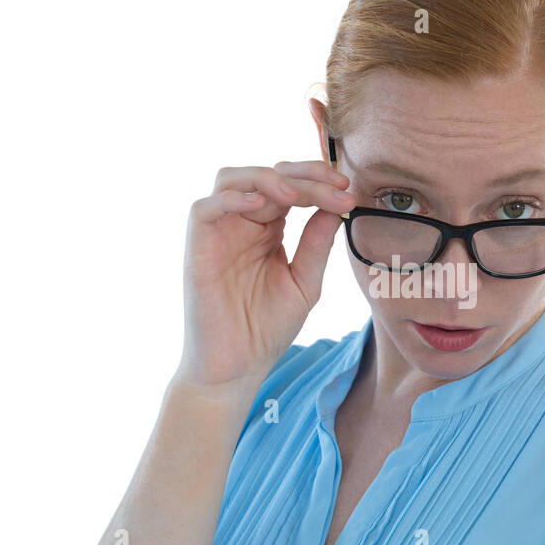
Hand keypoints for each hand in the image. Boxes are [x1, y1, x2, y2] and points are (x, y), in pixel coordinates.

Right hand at [173, 159, 356, 390]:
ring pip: (232, 178)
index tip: (348, 191)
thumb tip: (337, 206)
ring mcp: (218, 233)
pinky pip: (204, 208)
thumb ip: (317, 245)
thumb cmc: (266, 329)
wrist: (235, 368)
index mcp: (267, 228)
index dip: (318, 182)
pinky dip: (230, 199)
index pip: (291, 187)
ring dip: (267, 178)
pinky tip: (261, 207)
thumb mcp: (304, 283)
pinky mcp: (196, 248)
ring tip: (297, 195)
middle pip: (267, 175)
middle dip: (304, 176)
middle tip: (336, 187)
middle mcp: (241, 223)